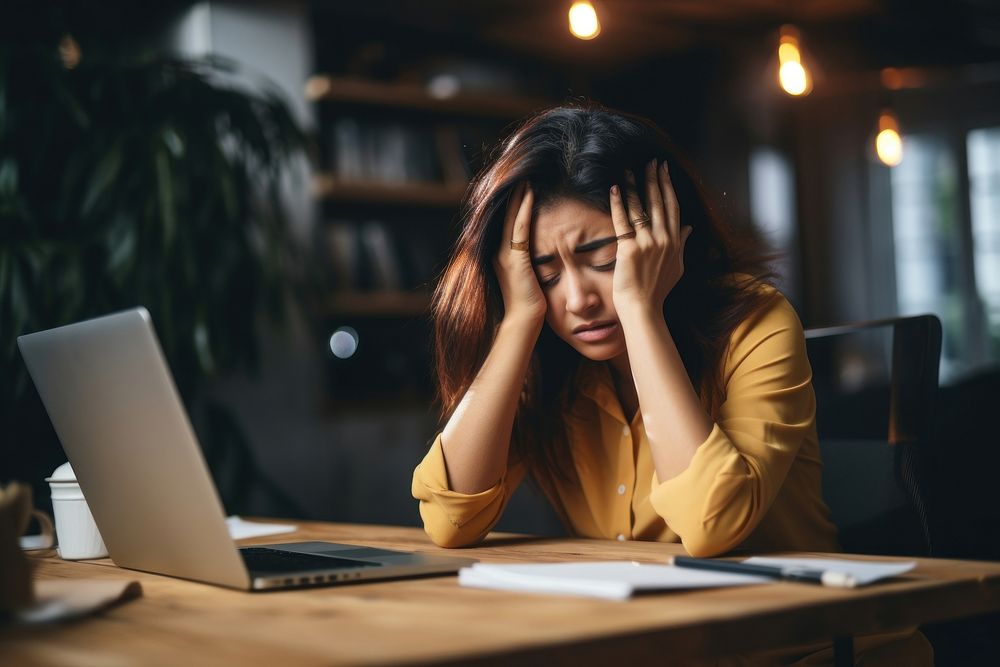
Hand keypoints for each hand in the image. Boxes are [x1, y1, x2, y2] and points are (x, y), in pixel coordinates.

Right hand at [494, 182, 546, 323]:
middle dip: (513, 196)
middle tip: (521, 177)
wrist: (524, 320)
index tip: (520, 189)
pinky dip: (525, 211)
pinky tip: (530, 196)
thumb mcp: (526, 277)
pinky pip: (520, 229)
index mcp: (500, 256)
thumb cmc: (529, 303)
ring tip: (526, 180)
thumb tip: (536, 253)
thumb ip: (527, 262)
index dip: (512, 206)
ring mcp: (505, 255)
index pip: (506, 224)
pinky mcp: (515, 259)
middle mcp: (498, 252)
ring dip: (519, 198)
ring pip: (512, 218)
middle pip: (505, 217)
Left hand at [609, 160, 692, 312]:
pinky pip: (622, 221)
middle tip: (650, 162)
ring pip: (640, 208)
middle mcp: (663, 239)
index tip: (664, 170)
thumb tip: (689, 227)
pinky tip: (615, 189)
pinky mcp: (629, 249)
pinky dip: (618, 204)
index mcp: (674, 241)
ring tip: (629, 170)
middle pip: (658, 202)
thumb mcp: (677, 266)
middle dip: (654, 179)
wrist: (643, 308)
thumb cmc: (658, 290)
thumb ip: (682, 244)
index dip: (667, 186)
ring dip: (635, 186)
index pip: (672, 207)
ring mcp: (647, 243)